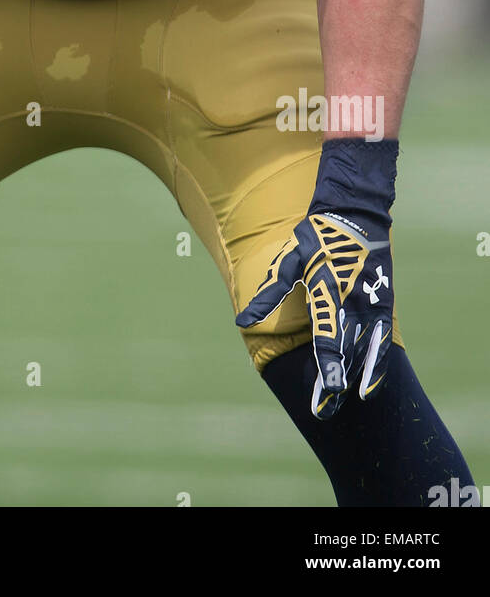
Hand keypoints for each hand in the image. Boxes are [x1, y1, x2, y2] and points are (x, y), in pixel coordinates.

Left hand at [236, 206, 392, 417]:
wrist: (355, 215)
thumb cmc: (315, 238)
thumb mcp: (289, 260)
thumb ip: (270, 293)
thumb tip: (242, 320)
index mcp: (327, 289)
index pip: (328, 335)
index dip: (329, 365)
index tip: (330, 391)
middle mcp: (352, 299)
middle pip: (346, 348)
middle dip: (336, 381)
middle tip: (324, 410)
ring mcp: (370, 302)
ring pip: (364, 348)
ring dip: (356, 376)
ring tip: (344, 403)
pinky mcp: (383, 304)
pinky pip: (381, 341)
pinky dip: (377, 364)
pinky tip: (369, 386)